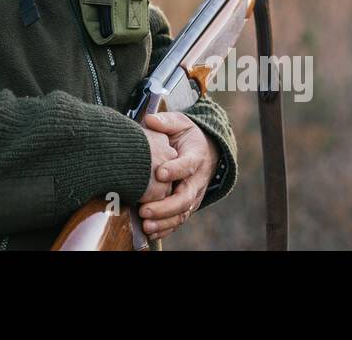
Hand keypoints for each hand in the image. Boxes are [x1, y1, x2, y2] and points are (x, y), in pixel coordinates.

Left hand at [136, 111, 218, 239]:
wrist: (206, 151)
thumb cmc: (187, 136)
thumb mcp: (180, 123)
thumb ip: (166, 122)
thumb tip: (150, 120)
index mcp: (196, 157)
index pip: (187, 165)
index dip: (175, 170)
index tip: (159, 173)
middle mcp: (196, 180)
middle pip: (185, 197)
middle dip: (165, 206)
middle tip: (144, 209)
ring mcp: (193, 195)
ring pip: (182, 213)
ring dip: (164, 221)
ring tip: (145, 224)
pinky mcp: (186, 206)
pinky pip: (178, 221)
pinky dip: (166, 229)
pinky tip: (150, 232)